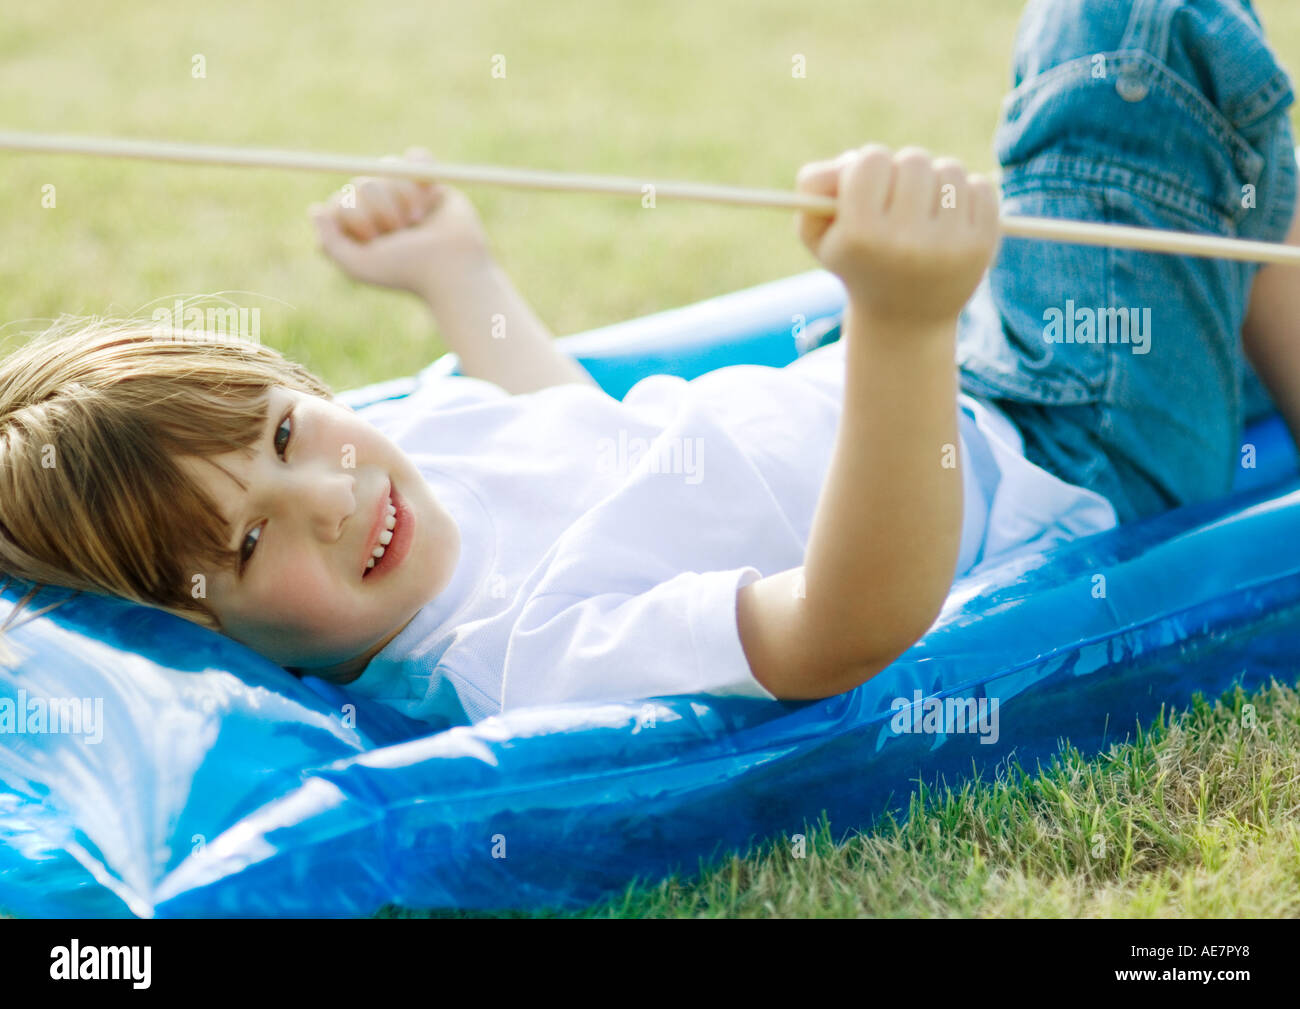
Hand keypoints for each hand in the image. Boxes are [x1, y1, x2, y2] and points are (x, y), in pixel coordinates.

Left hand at [309, 146, 490, 297]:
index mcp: (358, 227)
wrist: (453, 267)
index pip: (340, 201)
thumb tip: (315, 209)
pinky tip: (430, 192)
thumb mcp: (358, 265)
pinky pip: (416, 157)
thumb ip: (329, 242)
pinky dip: (422, 170)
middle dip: (383, 210)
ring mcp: (402, 193)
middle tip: (402, 234)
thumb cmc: (406, 271)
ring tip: (420, 220)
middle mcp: (377, 208)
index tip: (375, 241)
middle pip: (362, 183)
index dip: (357, 217)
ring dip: (405, 196)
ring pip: (388, 167)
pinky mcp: (428, 182)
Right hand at [794, 144, 999, 330]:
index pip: (871, 160)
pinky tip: (950, 223)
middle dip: (903, 174)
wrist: (905, 319)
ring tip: (924, 214)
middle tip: (898, 204)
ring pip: (949, 170)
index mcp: (862, 237)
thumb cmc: (859, 263)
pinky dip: (966, 196)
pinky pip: (981, 187)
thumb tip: (851, 160)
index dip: (867, 169)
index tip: (869, 191)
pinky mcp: (983, 245)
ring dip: (936, 183)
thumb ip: (815, 186)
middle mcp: (906, 242)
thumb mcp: (821, 233)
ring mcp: (949, 245)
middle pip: (912, 160)